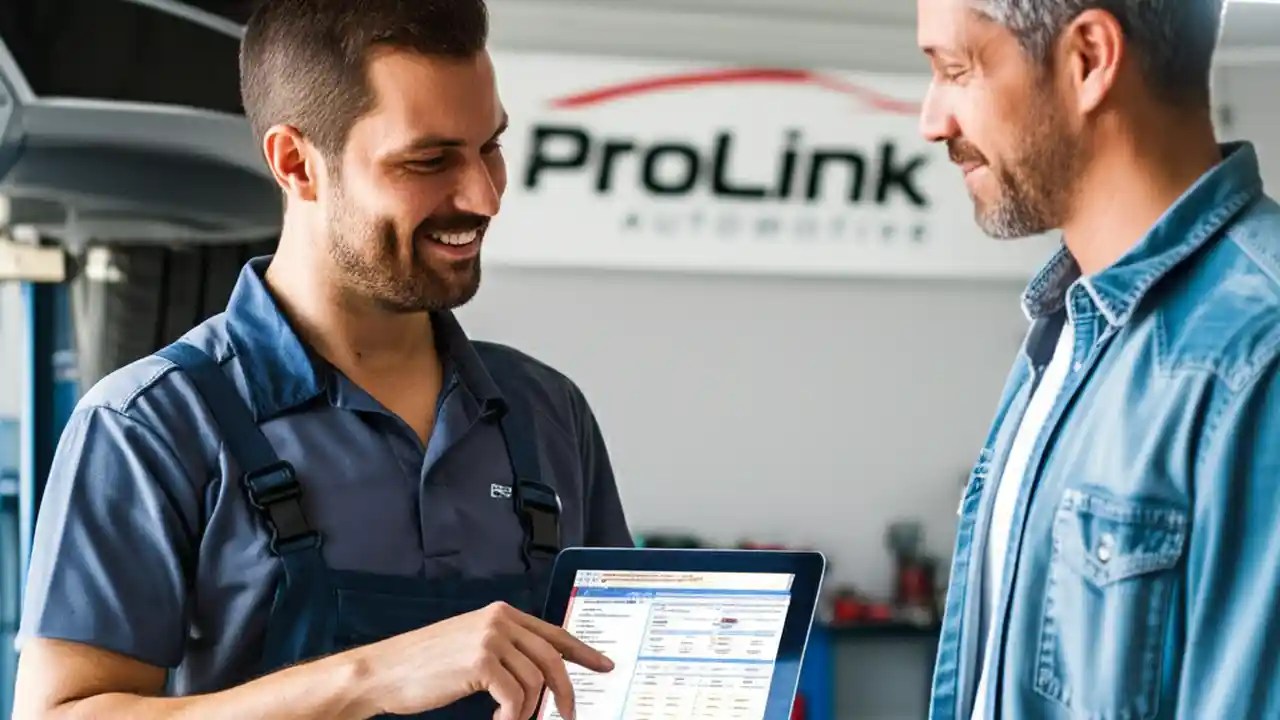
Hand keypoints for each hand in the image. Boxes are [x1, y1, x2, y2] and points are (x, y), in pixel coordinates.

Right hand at [352, 601, 612, 719]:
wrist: (386, 671)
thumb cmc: (425, 665)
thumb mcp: (472, 646)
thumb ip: (507, 649)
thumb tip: (542, 671)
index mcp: (501, 614)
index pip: (554, 633)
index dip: (583, 652)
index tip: (604, 666)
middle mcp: (500, 620)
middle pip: (552, 659)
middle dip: (565, 691)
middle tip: (567, 714)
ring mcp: (490, 638)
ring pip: (534, 682)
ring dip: (527, 711)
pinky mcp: (480, 661)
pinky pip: (515, 698)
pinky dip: (511, 717)